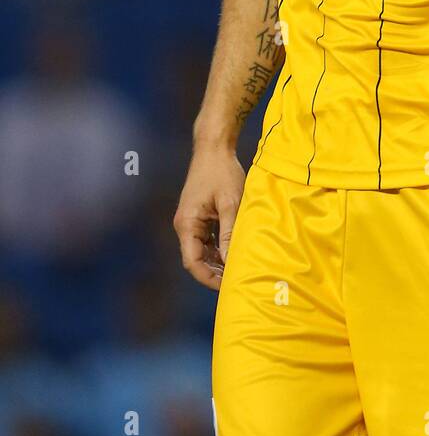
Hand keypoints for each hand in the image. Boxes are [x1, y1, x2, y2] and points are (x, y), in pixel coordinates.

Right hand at [173, 146, 245, 289]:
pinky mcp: (198, 217)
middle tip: (236, 281)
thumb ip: (229, 233)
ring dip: (216, 262)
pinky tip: (233, 254)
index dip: (208, 278)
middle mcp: (185, 225)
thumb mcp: (231, 204)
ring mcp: (191, 221)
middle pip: (195, 259)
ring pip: (201, 251)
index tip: (227, 286)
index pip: (192, 261)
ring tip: (237, 271)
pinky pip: (206, 240)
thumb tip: (231, 260)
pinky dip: (217, 249)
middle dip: (214, 273)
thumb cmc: (222, 173)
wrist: (214, 149)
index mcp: (187, 224)